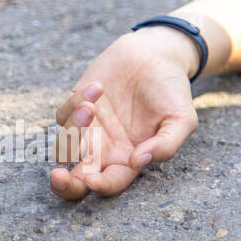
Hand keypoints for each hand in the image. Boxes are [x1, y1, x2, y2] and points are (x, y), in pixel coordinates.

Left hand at [50, 29, 198, 199]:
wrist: (155, 54)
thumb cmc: (172, 90)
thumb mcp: (182, 119)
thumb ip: (167, 144)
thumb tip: (138, 162)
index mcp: (130, 157)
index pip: (111, 182)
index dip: (100, 186)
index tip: (92, 179)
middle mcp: (105, 148)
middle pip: (76, 179)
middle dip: (64, 185)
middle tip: (58, 175)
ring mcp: (88, 129)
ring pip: (64, 146)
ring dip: (73, 130)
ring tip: (91, 107)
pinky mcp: (75, 107)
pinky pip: (63, 115)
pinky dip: (75, 103)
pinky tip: (98, 87)